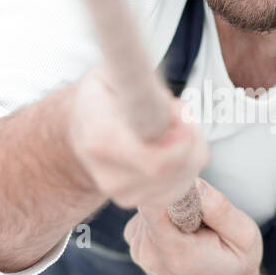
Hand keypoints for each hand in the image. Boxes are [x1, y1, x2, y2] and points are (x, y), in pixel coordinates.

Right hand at [69, 65, 209, 210]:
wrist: (83, 127)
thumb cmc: (103, 95)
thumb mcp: (114, 72)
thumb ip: (136, 79)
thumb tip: (159, 96)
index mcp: (103, 142)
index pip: (158, 161)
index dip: (184, 135)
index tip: (180, 110)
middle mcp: (111, 177)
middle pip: (177, 168)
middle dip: (190, 134)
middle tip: (177, 110)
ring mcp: (125, 195)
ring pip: (185, 176)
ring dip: (191, 147)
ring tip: (170, 126)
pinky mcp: (141, 202)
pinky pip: (184, 185)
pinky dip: (188, 163)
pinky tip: (171, 145)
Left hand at [123, 178, 275, 274]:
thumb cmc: (233, 265)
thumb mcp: (244, 237)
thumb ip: (219, 208)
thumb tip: (192, 181)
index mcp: (176, 253)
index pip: (153, 205)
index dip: (170, 186)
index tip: (191, 187)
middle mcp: (149, 254)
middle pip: (152, 200)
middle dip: (177, 196)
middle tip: (202, 214)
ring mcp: (137, 250)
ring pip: (148, 203)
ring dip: (170, 206)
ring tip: (193, 226)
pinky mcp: (133, 243)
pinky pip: (144, 212)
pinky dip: (163, 213)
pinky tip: (180, 229)